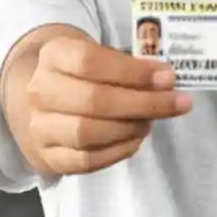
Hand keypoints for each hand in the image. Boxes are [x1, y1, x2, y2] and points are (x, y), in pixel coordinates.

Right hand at [26, 35, 191, 175]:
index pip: (90, 62)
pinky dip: (118, 151)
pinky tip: (136, 138)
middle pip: (93, 100)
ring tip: (150, 121)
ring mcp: (40, 126)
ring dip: (130, 128)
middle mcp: (40, 90)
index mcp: (54, 55)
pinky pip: (86, 161)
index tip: (167, 78)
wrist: (47, 100)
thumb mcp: (101, 56)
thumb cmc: (84, 74)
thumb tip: (163, 78)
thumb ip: (129, 65)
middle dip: (143, 103)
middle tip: (176, 103)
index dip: (132, 71)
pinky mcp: (49, 156)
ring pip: (87, 133)